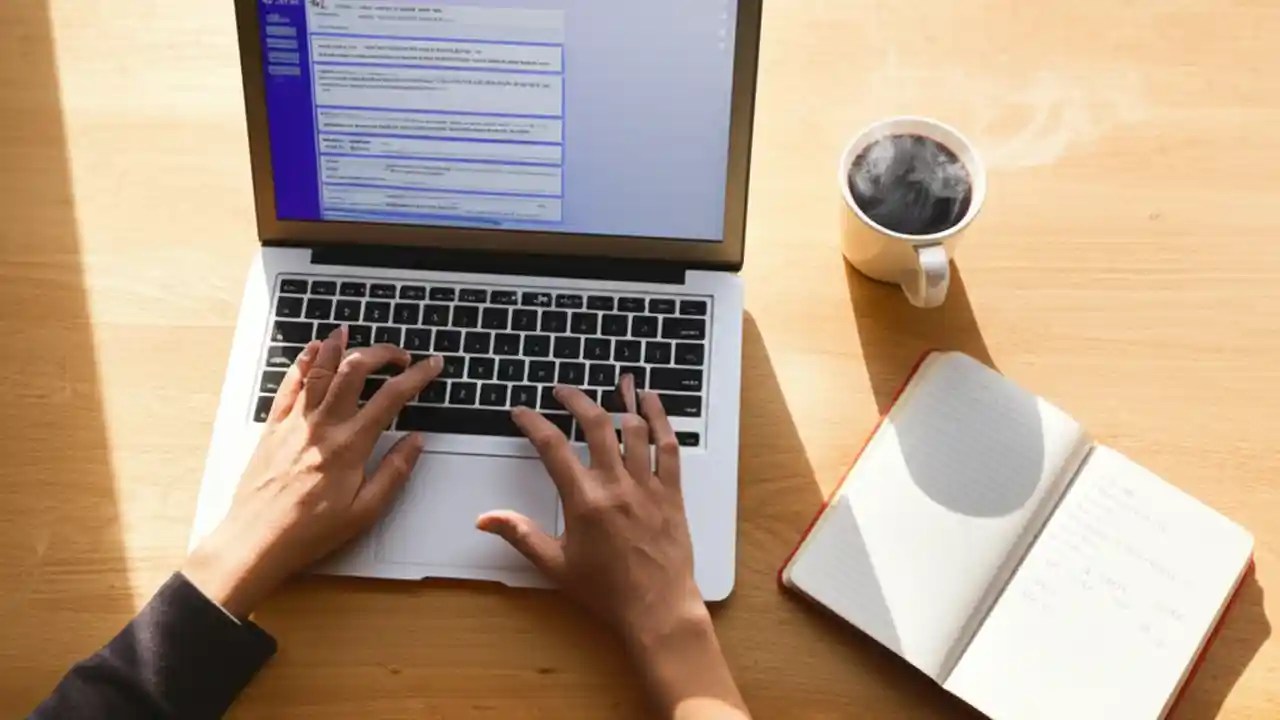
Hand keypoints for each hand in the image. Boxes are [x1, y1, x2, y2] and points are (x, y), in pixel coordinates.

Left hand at [183, 327, 442, 617]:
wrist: (257, 541)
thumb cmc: (310, 532)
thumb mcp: (366, 511)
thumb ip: (394, 472)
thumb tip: (417, 442)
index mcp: (351, 446)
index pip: (392, 397)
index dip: (417, 375)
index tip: (431, 365)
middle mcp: (323, 426)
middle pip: (355, 370)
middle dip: (382, 353)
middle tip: (399, 354)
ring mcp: (295, 422)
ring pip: (319, 369)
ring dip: (337, 346)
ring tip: (350, 331)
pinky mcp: (273, 427)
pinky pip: (289, 384)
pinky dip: (301, 362)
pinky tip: (310, 351)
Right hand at [477, 378, 701, 642]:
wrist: (657, 609)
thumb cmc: (606, 592)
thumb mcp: (555, 566)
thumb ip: (521, 535)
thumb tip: (484, 519)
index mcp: (584, 501)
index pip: (552, 447)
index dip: (533, 422)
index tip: (522, 411)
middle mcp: (616, 485)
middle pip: (594, 425)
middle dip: (575, 400)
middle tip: (561, 389)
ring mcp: (647, 485)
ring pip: (635, 429)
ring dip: (623, 400)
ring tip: (615, 381)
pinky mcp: (672, 492)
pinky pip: (669, 446)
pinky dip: (661, 420)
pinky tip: (652, 402)